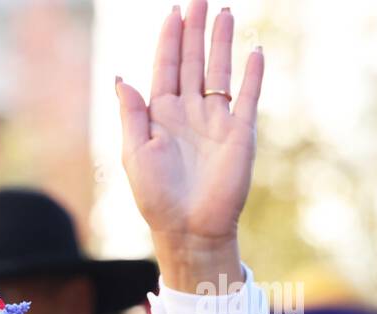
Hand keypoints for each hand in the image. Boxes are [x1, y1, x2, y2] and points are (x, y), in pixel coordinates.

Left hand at [116, 1, 263, 290]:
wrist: (188, 228)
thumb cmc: (156, 197)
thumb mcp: (134, 154)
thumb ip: (131, 114)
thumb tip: (122, 78)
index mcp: (160, 117)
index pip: (166, 69)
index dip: (169, 41)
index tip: (172, 11)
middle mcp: (188, 114)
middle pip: (194, 62)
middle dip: (195, 30)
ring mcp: (216, 121)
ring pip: (220, 72)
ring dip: (222, 43)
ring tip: (224, 12)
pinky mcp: (240, 133)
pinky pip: (247, 96)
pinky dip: (251, 74)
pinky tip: (253, 50)